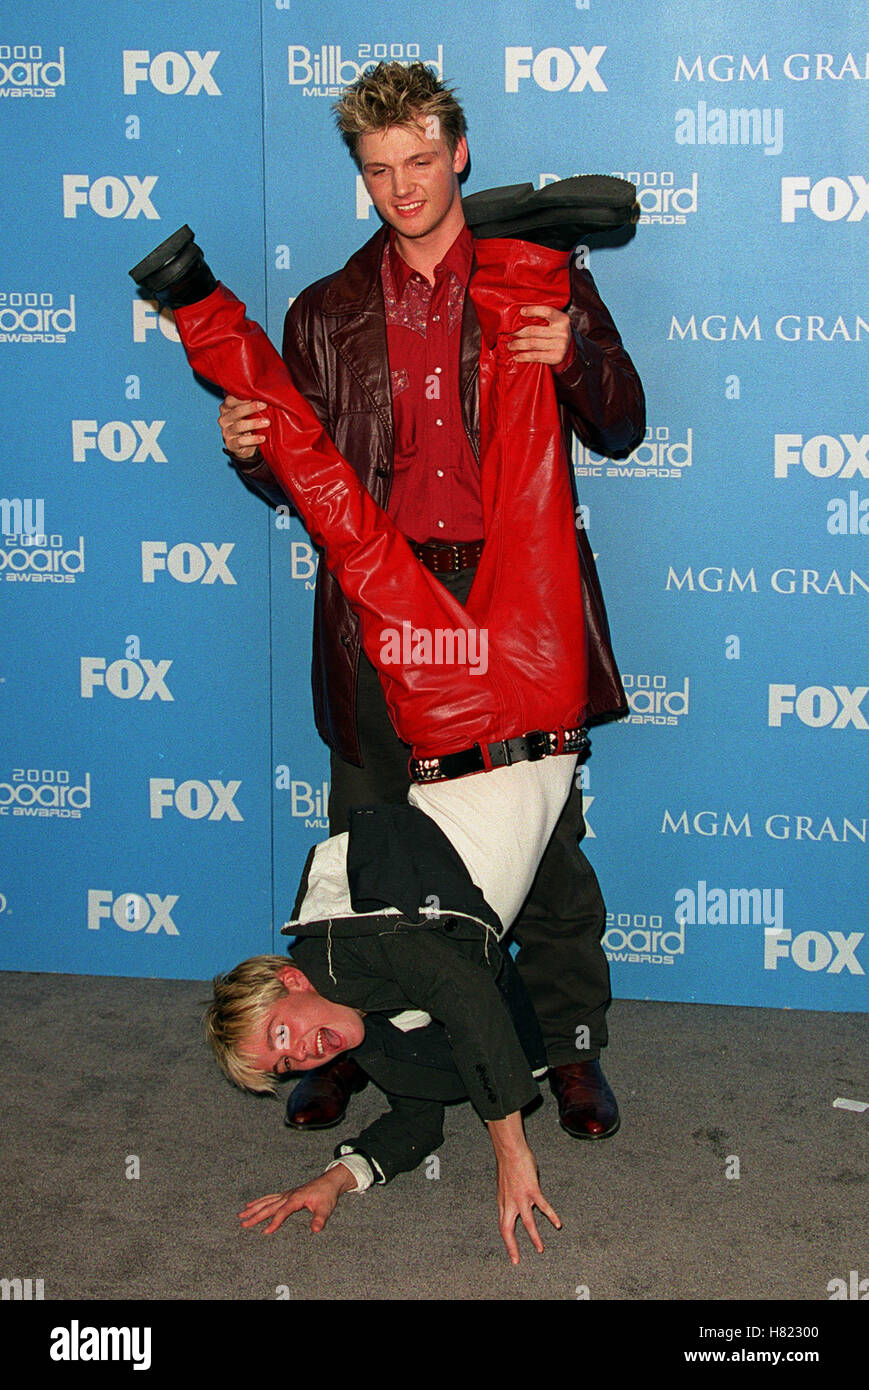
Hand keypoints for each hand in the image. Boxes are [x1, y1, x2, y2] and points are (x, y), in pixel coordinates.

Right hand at [218, 394, 269, 459]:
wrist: (246, 446)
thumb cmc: (249, 424)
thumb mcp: (249, 413)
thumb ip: (252, 403)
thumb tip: (267, 395)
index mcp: (226, 408)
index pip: (231, 400)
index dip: (244, 397)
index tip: (258, 395)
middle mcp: (224, 419)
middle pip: (237, 411)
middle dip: (251, 407)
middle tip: (264, 405)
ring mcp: (226, 432)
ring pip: (239, 426)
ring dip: (254, 423)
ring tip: (267, 422)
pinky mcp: (230, 444)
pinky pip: (241, 441)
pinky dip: (253, 439)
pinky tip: (262, 438)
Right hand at [238, 1164, 356, 1234]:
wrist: (329, 1181)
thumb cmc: (327, 1195)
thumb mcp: (326, 1208)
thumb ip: (320, 1219)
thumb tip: (316, 1229)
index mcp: (296, 1199)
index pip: (282, 1212)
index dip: (274, 1222)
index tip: (265, 1232)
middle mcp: (288, 1195)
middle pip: (269, 1206)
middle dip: (256, 1215)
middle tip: (243, 1223)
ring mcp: (286, 1194)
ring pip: (266, 1201)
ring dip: (254, 1208)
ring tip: (241, 1214)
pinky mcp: (286, 1194)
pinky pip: (269, 1198)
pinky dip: (259, 1201)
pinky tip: (251, 1204)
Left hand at [495, 1147, 561, 1264]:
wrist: (509, 1150)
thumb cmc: (509, 1163)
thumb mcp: (506, 1184)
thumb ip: (512, 1195)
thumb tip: (519, 1201)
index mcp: (503, 1202)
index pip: (503, 1225)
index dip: (507, 1240)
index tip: (511, 1253)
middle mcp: (509, 1202)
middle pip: (507, 1229)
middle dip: (512, 1246)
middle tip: (516, 1260)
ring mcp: (520, 1197)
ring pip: (526, 1222)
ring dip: (534, 1237)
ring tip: (540, 1250)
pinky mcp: (531, 1190)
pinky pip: (542, 1206)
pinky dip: (550, 1215)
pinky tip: (558, 1224)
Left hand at [507, 305, 572, 366]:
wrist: (568, 348)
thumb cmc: (555, 332)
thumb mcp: (553, 321)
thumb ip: (541, 317)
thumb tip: (519, 315)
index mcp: (562, 319)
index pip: (547, 311)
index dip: (533, 310)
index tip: (521, 311)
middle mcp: (563, 332)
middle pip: (534, 330)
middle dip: (518, 332)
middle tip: (508, 333)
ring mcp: (560, 345)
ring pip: (532, 344)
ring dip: (518, 345)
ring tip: (510, 345)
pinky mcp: (556, 357)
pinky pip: (535, 356)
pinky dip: (524, 356)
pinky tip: (516, 356)